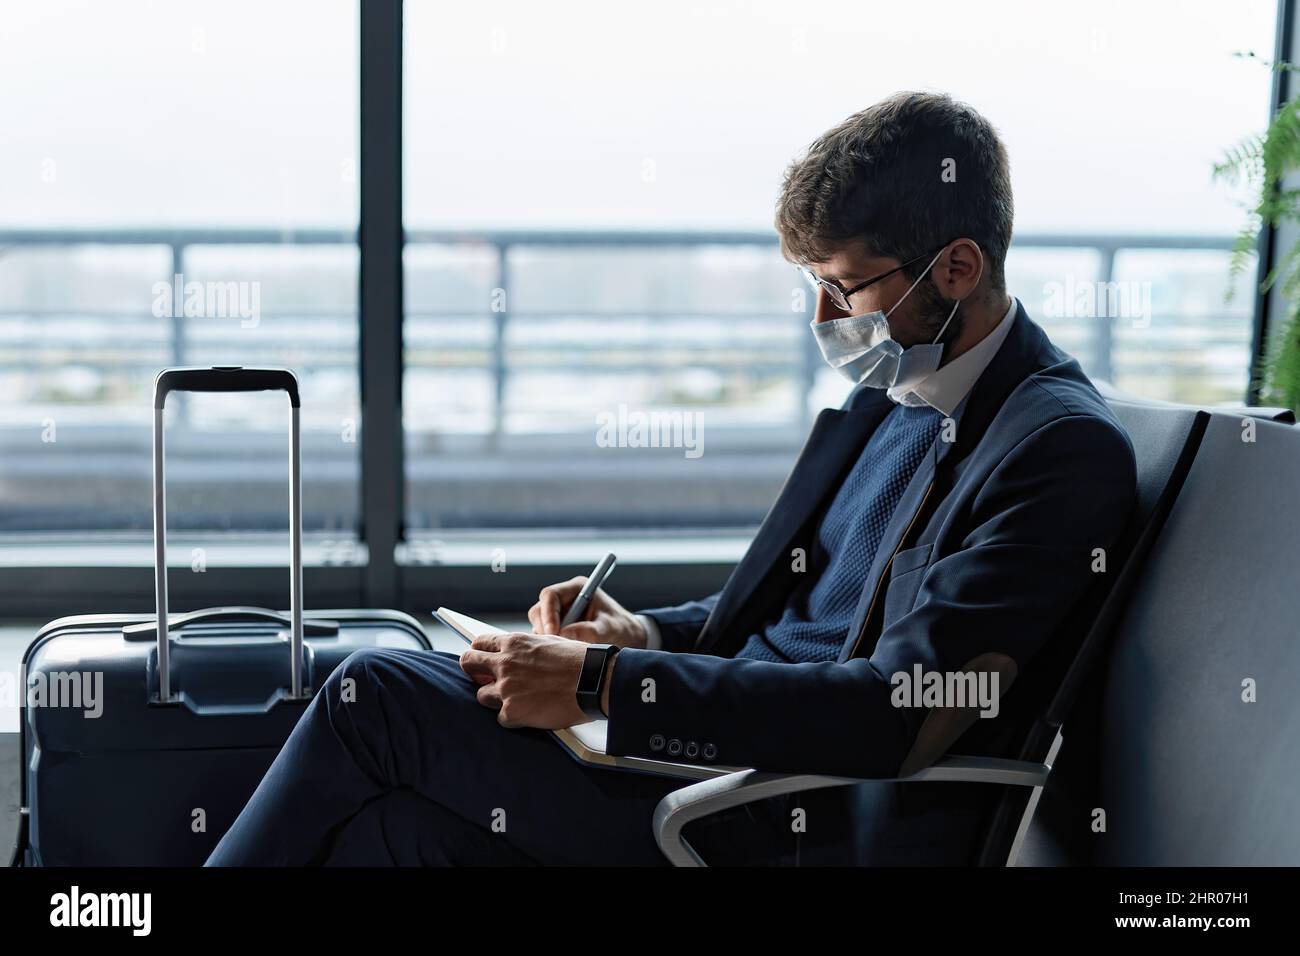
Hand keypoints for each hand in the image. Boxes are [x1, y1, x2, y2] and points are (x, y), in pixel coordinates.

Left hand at [459, 631, 595, 728]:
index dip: (480, 653)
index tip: (484, 661)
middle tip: (484, 680)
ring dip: (496, 698)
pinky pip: (501, 717)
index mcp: (514, 642)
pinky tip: (531, 713)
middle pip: (468, 663)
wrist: (595, 681)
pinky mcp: (512, 711)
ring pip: (481, 695)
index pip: (479, 643)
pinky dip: (513, 717)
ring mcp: (506, 688)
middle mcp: (505, 663)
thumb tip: (513, 653)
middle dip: (473, 671)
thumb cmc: (579, 661)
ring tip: (518, 700)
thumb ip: (525, 648)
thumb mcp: (548, 642)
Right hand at [529, 577, 646, 648]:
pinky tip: (565, 652)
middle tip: (555, 646)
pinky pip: (545, 636)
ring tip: (567, 649)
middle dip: (545, 628)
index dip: (548, 613)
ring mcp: (560, 614)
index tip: (554, 632)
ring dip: (548, 638)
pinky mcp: (558, 628)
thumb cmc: (620, 628)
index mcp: (578, 589)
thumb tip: (564, 634)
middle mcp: (565, 599)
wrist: (627, 638)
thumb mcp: (609, 629)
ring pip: (540, 624)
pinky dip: (551, 645)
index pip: (551, 595)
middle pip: (540, 609)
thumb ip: (589, 630)